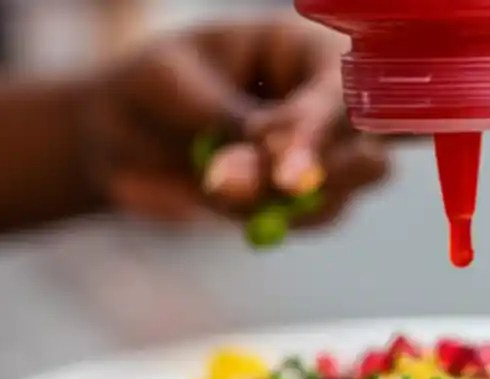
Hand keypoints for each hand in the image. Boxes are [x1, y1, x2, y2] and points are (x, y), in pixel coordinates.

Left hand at [78, 17, 388, 228]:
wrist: (119, 137)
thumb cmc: (146, 87)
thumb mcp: (172, 84)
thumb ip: (224, 116)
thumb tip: (268, 159)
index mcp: (301, 48)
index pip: (338, 87)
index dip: (318, 132)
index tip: (286, 176)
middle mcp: (326, 98)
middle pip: (370, 142)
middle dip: (319, 174)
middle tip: (259, 188)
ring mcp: (325, 150)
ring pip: (350, 187)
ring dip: (289, 202)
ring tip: (215, 186)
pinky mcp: (308, 194)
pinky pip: (317, 216)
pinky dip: (274, 219)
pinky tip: (223, 200)